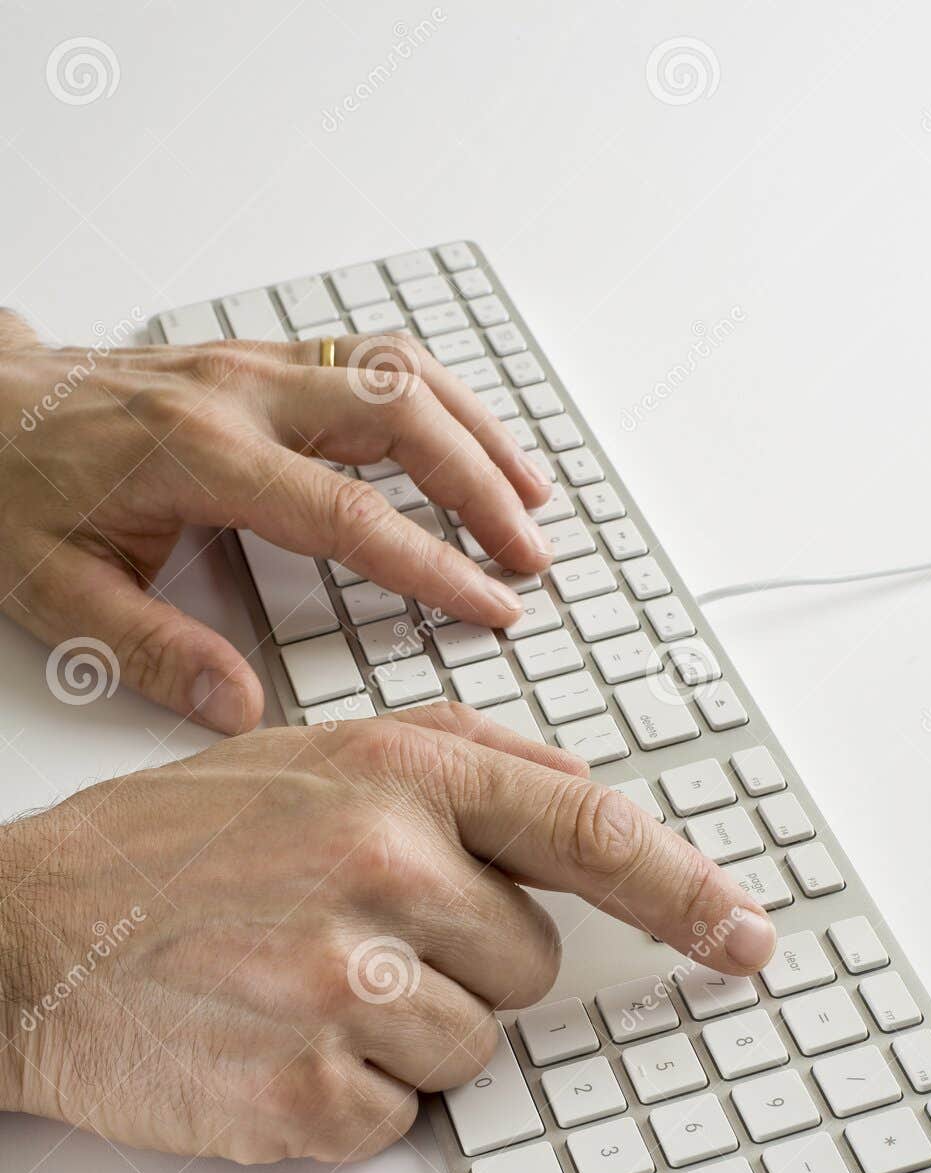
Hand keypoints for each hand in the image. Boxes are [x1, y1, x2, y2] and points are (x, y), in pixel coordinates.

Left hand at [0, 312, 550, 733]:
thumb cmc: (8, 492)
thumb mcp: (52, 592)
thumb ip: (147, 652)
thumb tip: (238, 710)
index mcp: (196, 454)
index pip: (347, 512)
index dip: (433, 564)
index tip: (491, 605)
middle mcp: (236, 393)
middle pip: (398, 417)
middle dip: (482, 487)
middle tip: (531, 557)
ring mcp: (249, 364)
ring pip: (396, 371)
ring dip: (475, 430)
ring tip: (530, 496)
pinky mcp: (253, 359)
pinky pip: (368, 357)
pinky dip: (435, 397)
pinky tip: (465, 438)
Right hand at [0, 706, 776, 1163]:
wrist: (24, 938)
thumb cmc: (166, 849)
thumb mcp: (304, 755)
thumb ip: (453, 757)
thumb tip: (579, 792)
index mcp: (394, 777)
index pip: (591, 831)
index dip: (688, 890)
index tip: (747, 934)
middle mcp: (383, 868)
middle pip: (531, 964)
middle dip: (463, 965)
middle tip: (351, 940)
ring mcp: (348, 983)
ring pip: (475, 1050)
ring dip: (404, 1036)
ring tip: (299, 989)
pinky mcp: (310, 1091)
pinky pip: (401, 1118)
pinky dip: (349, 1098)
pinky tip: (272, 1045)